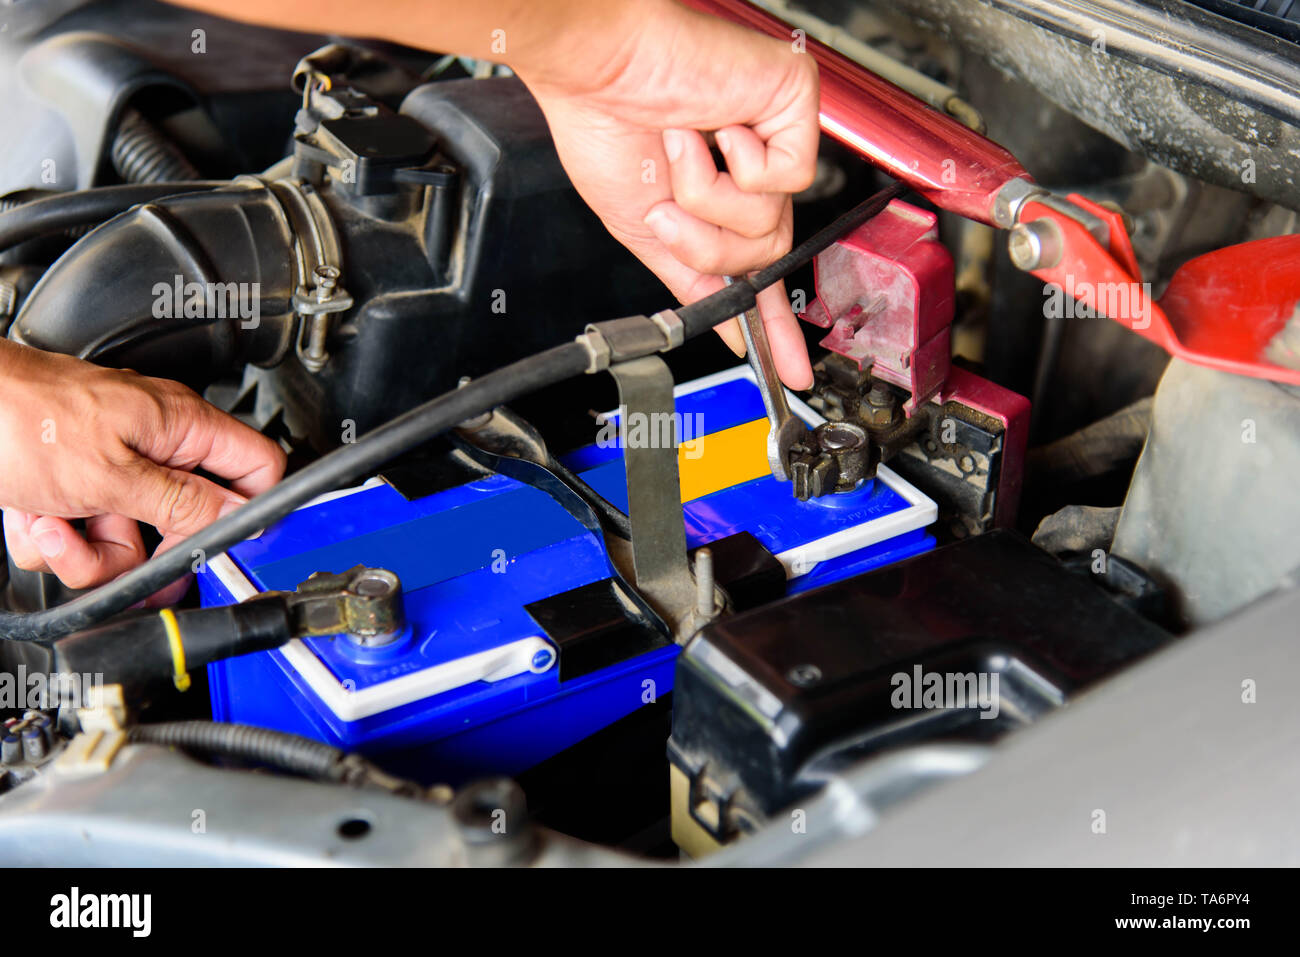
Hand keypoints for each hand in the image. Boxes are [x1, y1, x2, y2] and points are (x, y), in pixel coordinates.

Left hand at [0, 342, 285, 599]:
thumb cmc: (17, 417)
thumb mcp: (112, 476)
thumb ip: (184, 503)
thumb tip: (240, 518)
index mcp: (181, 426)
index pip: (257, 469)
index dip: (252, 512)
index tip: (222, 546)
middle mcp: (153, 444)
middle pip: (184, 523)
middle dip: (143, 552)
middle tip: (123, 558)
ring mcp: (110, 466)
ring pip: (126, 539)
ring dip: (85, 550)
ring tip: (54, 525)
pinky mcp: (71, 485)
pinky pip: (82, 534)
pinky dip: (52, 538)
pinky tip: (32, 516)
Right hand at [517, 0, 819, 387]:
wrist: (594, 68)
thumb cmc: (604, 126)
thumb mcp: (647, 230)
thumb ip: (694, 281)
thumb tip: (730, 335)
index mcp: (719, 194)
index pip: (760, 270)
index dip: (776, 324)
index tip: (794, 371)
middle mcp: (753, 165)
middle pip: (763, 256)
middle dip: (705, 243)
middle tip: (664, 205)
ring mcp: (777, 134)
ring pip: (771, 222)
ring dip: (710, 199)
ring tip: (681, 147)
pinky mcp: (794, 101)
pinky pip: (786, 178)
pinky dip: (737, 163)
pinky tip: (714, 126)